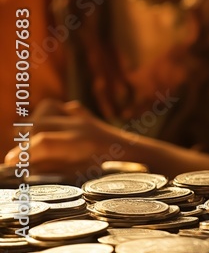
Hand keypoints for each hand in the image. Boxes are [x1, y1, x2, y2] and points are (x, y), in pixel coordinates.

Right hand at [3, 99, 138, 177]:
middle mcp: (79, 125)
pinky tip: (48, 129)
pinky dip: (45, 116)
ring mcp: (79, 115)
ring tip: (35, 141)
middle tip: (23, 157)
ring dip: (33, 125)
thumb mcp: (78, 173)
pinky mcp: (78, 110)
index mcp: (80, 143)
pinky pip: (54, 106)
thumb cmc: (101, 166)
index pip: (43, 143)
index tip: (10, 163)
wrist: (126, 148)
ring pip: (45, 109)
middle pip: (39, 124)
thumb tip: (23, 166)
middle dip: (25, 141)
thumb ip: (51, 167)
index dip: (23, 153)